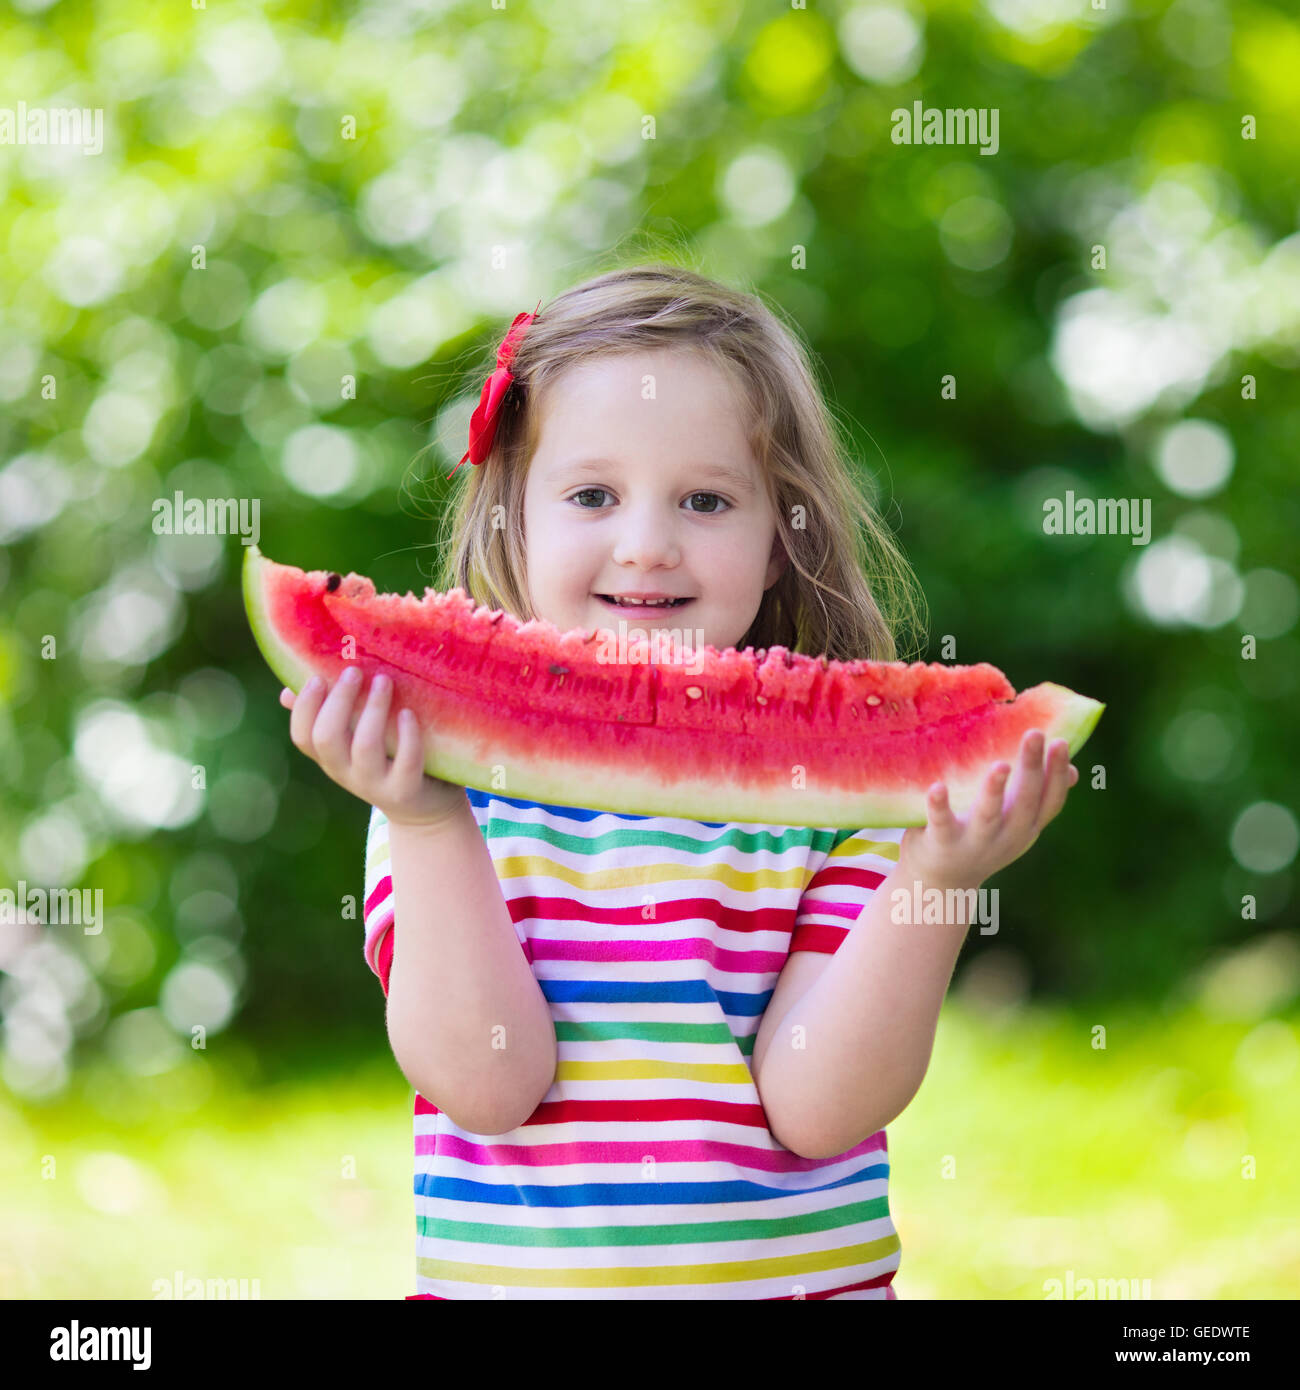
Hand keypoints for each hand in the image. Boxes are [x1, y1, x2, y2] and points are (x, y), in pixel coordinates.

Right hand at [281, 668, 465, 826]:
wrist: (423, 807)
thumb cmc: (387, 758)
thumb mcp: (355, 738)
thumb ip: (329, 714)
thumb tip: (287, 691)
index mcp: (330, 757)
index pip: (303, 737)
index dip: (305, 707)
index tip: (318, 677)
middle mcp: (345, 773)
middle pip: (327, 738)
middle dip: (339, 701)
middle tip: (354, 671)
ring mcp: (374, 785)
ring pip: (365, 746)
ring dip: (373, 709)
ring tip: (384, 680)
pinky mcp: (406, 790)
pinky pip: (406, 763)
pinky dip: (407, 736)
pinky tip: (408, 713)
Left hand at [897, 730, 1078, 890]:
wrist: (941, 884)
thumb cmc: (980, 839)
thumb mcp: (1015, 824)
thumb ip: (1039, 798)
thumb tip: (1074, 770)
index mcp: (1026, 827)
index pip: (1050, 800)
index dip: (1057, 773)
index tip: (1061, 742)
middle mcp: (1006, 836)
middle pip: (1025, 801)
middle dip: (1032, 768)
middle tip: (1035, 733)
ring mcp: (975, 843)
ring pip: (989, 815)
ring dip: (996, 791)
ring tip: (1001, 765)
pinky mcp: (941, 844)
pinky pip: (941, 824)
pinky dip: (939, 806)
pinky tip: (937, 786)